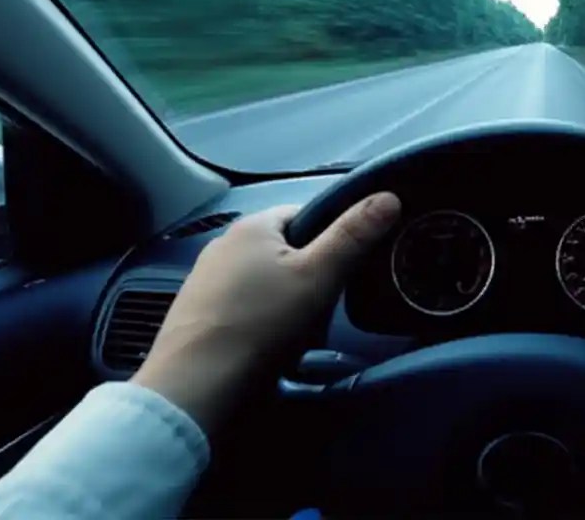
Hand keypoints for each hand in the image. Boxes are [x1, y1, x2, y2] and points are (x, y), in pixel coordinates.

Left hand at [133, 193, 401, 432]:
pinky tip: (268, 352)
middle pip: (288, 255)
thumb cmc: (261, 325)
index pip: (307, 216)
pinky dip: (262, 328)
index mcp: (252, 226)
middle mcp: (223, 246)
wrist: (196, 388)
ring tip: (295, 339)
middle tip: (321, 314)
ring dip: (288, 309)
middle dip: (310, 283)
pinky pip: (245, 313)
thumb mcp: (319, 277)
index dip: (333, 242)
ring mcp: (205, 283)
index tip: (342, 275)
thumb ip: (353, 236)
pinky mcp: (197, 317)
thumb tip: (388, 196)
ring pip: (268, 287)